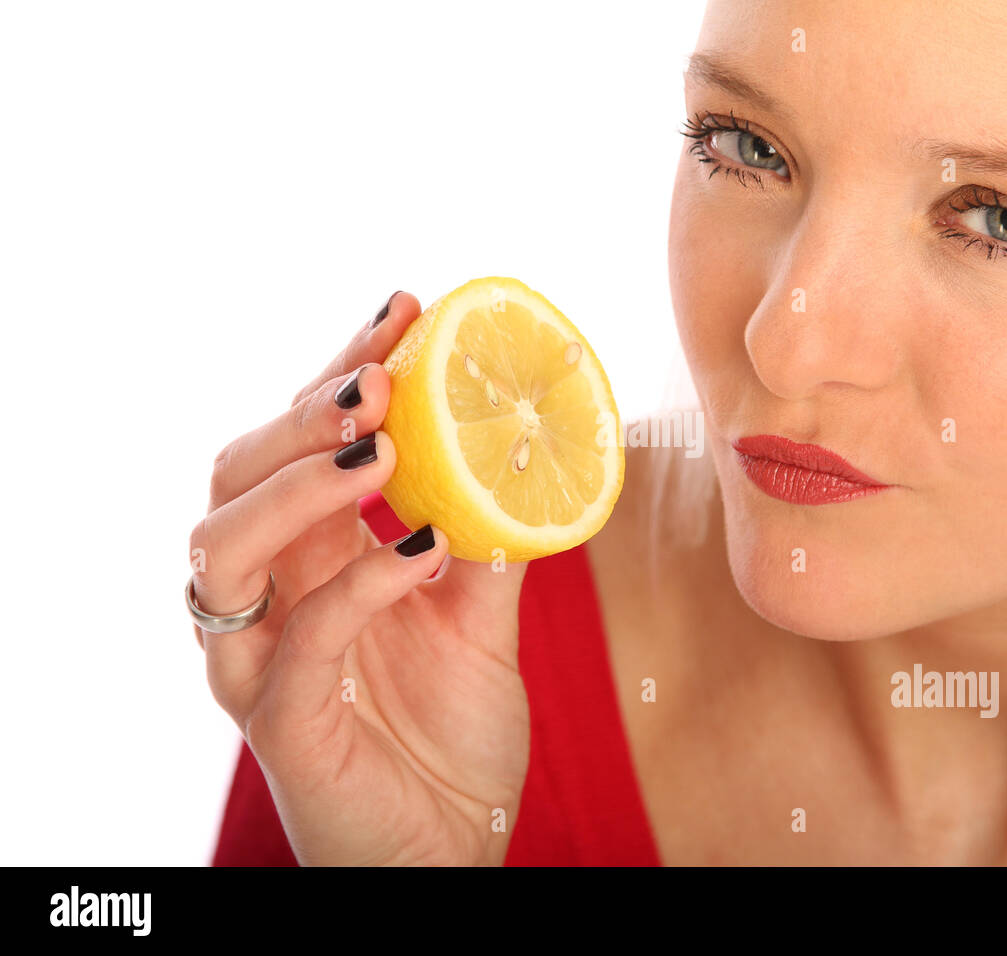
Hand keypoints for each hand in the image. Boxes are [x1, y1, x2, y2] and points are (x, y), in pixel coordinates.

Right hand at [191, 291, 530, 865]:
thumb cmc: (448, 737)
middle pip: (237, 475)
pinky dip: (359, 585)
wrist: (451, 850)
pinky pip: (298, 641)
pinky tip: (422, 550)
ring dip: (297, 482)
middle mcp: (271, 599)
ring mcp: (262, 660)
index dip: (338, 372)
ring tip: (379, 444)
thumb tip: (523, 453)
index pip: (299, 445)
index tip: (403, 311)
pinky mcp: (280, 723)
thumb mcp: (481, 618)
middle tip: (381, 374)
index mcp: (310, 560)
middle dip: (304, 411)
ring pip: (223, 548)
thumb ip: (488, 540)